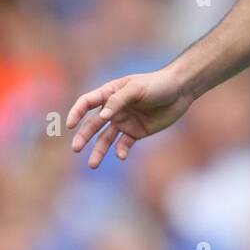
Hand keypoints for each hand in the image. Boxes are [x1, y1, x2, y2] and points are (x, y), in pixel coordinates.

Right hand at [66, 68, 193, 167]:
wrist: (180, 91)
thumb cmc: (157, 84)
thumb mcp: (136, 88)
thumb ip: (118, 101)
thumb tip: (101, 116)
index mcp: (110, 93)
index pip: (87, 102)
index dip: (76, 112)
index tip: (70, 124)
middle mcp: (113, 109)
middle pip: (93, 124)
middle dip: (83, 136)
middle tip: (75, 148)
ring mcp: (124, 121)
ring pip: (106, 139)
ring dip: (98, 151)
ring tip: (92, 165)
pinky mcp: (136, 132)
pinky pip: (124, 144)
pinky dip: (120, 151)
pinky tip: (120, 156)